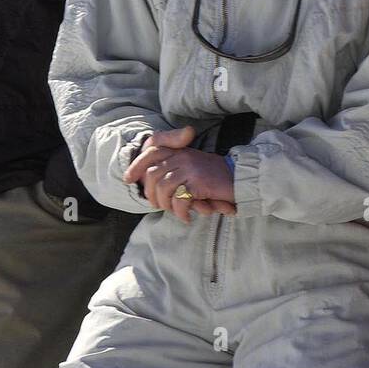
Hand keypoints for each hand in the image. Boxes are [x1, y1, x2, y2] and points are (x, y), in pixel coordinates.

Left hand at [122, 126, 236, 222]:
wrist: (241, 178)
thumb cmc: (216, 178)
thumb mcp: (193, 169)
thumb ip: (174, 171)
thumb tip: (151, 186)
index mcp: (181, 151)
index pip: (151, 152)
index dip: (136, 166)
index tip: (127, 180)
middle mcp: (183, 156)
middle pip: (152, 175)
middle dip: (152, 195)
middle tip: (161, 207)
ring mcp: (190, 167)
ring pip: (163, 189)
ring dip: (166, 205)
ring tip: (176, 212)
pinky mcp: (198, 181)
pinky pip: (179, 199)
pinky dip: (180, 212)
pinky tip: (187, 217)